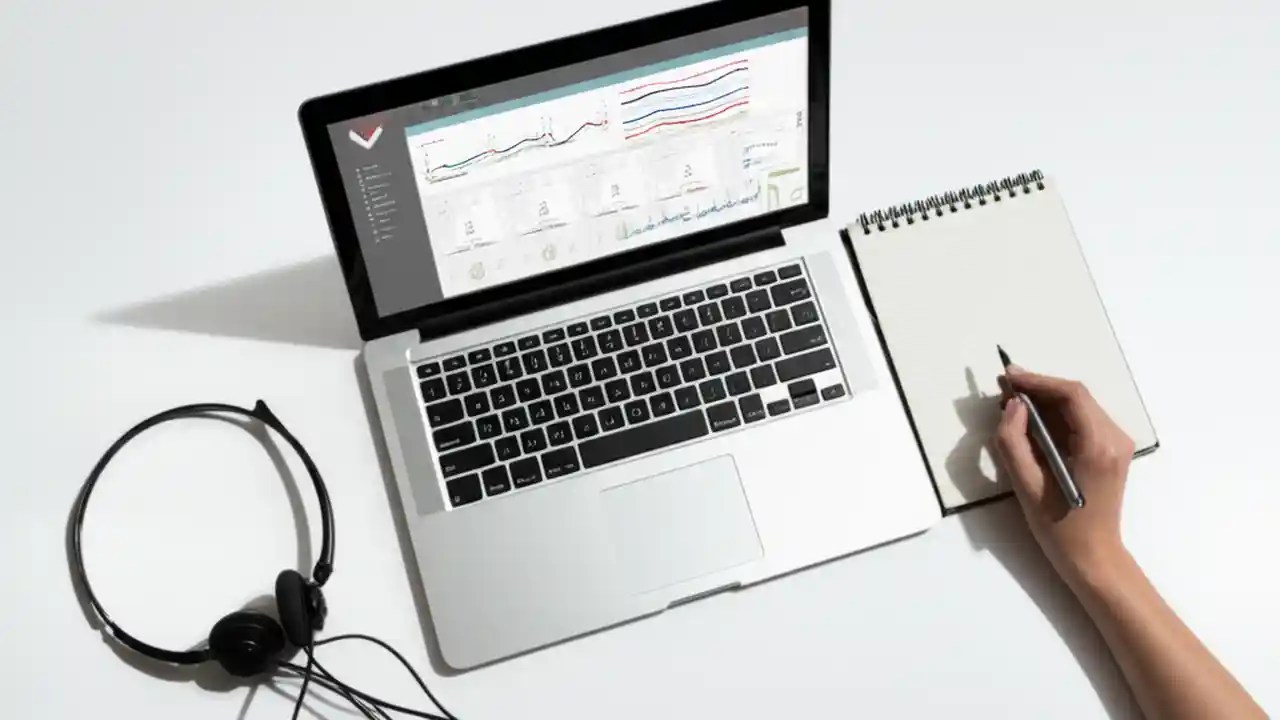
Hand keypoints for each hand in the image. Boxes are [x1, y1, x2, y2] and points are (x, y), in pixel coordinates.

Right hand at [995, 366, 1135, 584]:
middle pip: (1076, 397)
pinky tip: (1032, 423)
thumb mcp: (1026, 487)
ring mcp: (1117, 444)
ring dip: (1046, 402)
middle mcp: (1115, 439)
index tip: (1007, 378)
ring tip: (1011, 406)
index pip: (1071, 395)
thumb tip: (1013, 406)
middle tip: (1003, 391)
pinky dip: (1056, 416)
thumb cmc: (1059, 528)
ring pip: (1079, 407)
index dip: (1037, 381)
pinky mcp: (1111, 451)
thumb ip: (1013, 442)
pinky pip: (1082, 421)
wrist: (1093, 556)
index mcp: (1098, 446)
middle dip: (1039, 389)